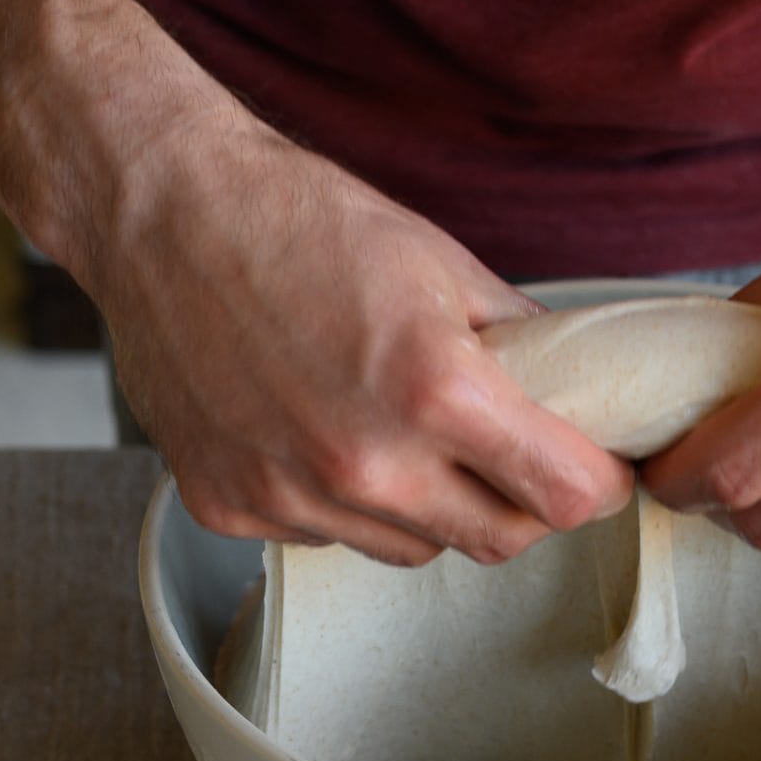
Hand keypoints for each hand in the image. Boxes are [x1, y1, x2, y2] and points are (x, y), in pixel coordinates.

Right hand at [88, 116, 632, 564]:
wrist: (160, 211)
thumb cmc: (302, 220)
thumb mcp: (445, 265)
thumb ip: (525, 345)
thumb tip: (584, 396)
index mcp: (435, 392)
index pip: (561, 497)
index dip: (597, 488)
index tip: (600, 474)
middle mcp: (365, 463)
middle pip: (496, 542)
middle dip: (526, 508)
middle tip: (520, 464)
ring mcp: (291, 496)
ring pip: (412, 548)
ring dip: (433, 508)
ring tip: (406, 433)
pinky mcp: (230, 509)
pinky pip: (328, 537)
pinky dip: (346, 504)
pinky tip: (324, 433)